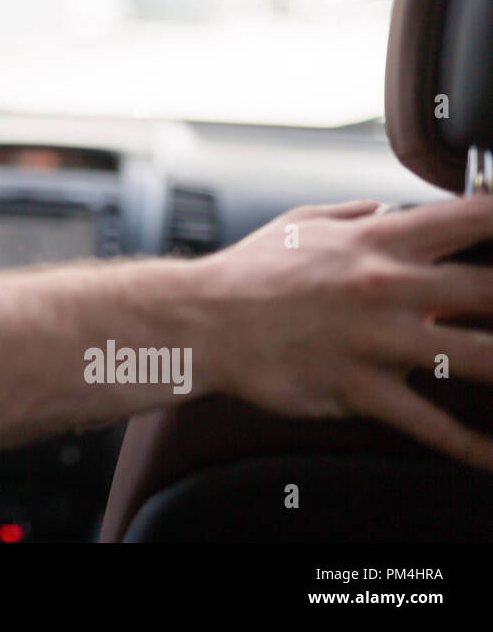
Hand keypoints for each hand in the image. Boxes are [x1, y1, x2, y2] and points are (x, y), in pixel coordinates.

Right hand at [196, 197, 492, 468]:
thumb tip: (387, 206)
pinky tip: (492, 455)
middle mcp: (387, 287)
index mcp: (378, 242)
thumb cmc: (245, 274)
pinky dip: (470, 446)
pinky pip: (428, 423)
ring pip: (480, 360)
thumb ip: (353, 215)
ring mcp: (378, 341)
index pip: (471, 219)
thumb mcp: (300, 224)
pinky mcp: (359, 388)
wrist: (199, 321)